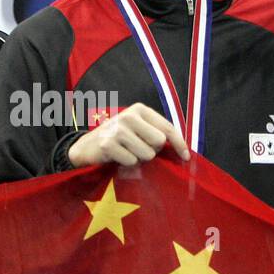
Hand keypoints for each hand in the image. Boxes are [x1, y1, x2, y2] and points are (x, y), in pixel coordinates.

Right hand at [67, 102, 189, 167]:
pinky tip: (118, 157)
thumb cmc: (119, 139)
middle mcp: (129, 116)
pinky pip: (132, 161)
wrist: (88, 146)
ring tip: (127, 153)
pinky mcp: (109, 144)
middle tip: (139, 149)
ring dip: (140, 159)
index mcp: (140, 110)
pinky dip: (127, 164)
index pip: (168, 127)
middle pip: (159, 142)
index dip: (180, 144)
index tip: (186, 157)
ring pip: (147, 154)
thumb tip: (183, 150)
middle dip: (153, 150)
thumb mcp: (138, 129)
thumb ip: (157, 133)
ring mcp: (118, 129)